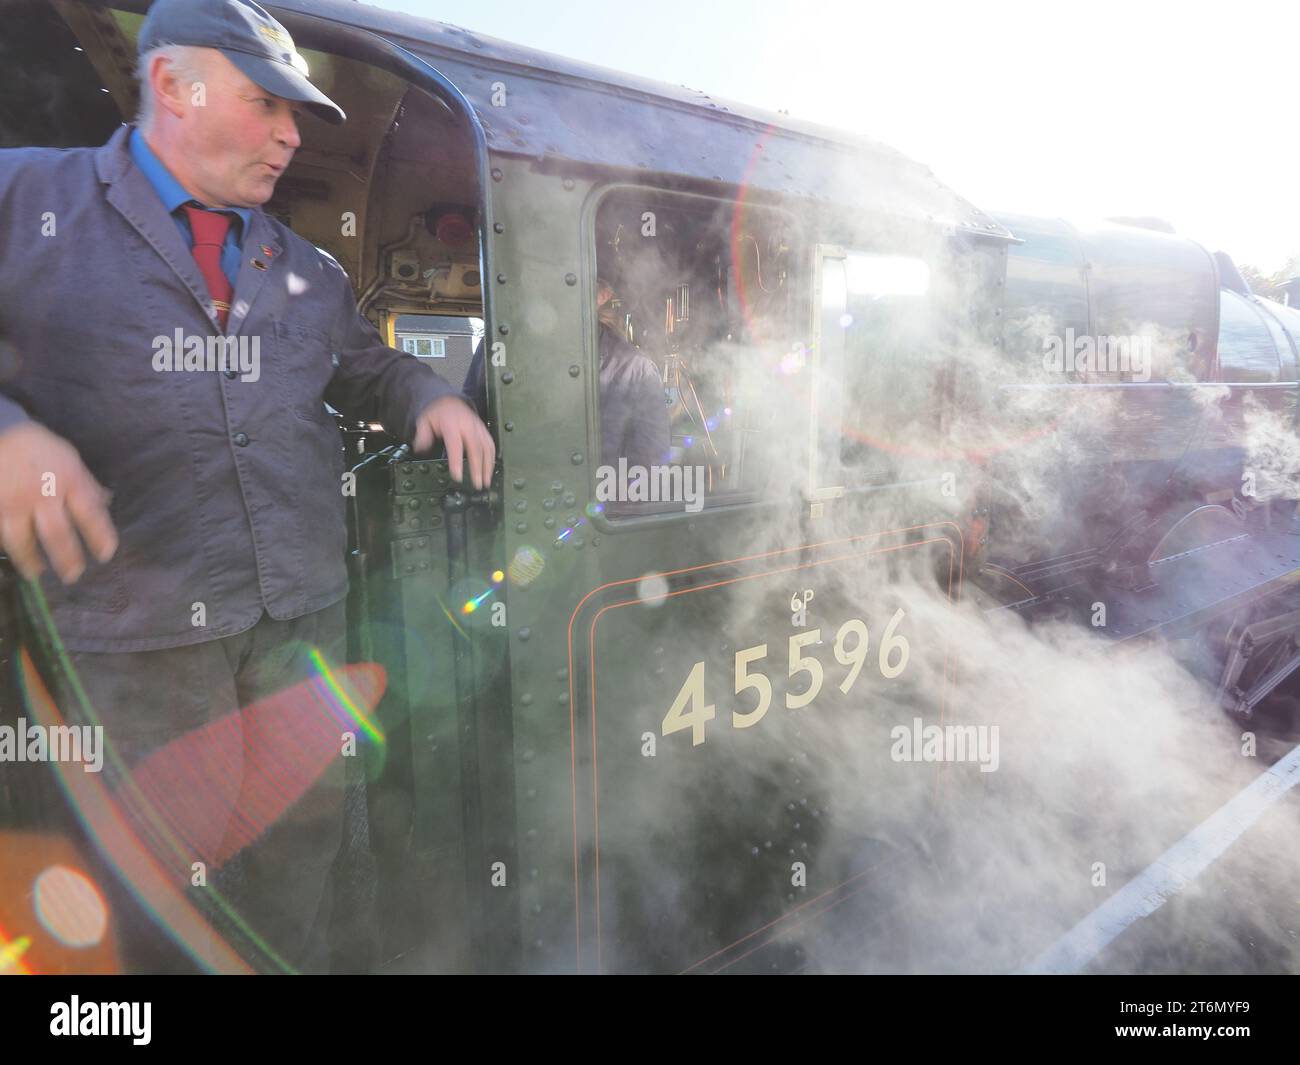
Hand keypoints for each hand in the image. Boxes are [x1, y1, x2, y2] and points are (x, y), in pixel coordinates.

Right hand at [0, 421, 117, 582]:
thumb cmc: (39, 447)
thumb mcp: (69, 459)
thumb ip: (86, 484)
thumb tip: (107, 502)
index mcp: (69, 478)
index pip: (90, 513)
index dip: (100, 536)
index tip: (106, 554)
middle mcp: (42, 492)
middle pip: (57, 533)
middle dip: (66, 558)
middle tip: (73, 575)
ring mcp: (13, 500)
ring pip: (21, 539)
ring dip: (29, 559)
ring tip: (36, 572)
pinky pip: (1, 531)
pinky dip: (6, 546)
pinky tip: (12, 555)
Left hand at [411, 394, 495, 490]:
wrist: (451, 401)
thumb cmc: (438, 413)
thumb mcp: (425, 421)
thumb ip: (422, 436)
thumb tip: (420, 449)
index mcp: (452, 424)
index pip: (456, 445)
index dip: (457, 461)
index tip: (458, 476)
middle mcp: (468, 426)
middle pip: (475, 449)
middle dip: (477, 468)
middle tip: (477, 484)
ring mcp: (478, 428)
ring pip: (486, 448)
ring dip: (487, 467)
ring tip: (485, 482)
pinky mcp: (484, 431)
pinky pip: (491, 445)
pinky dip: (492, 459)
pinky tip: (489, 471)